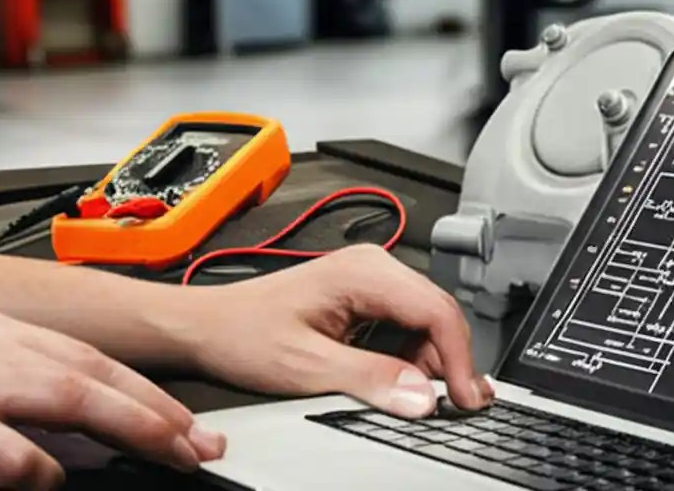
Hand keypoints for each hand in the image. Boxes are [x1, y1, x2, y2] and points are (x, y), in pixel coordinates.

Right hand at [0, 306, 224, 489]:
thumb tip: (96, 418)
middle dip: (154, 410)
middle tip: (196, 444)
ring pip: (69, 397)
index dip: (145, 390)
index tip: (186, 422)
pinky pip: (9, 452)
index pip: (91, 357)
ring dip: (129, 425)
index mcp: (0, 332)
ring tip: (167, 454)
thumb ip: (25, 385)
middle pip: (92, 374)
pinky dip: (41, 470)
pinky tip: (56, 483)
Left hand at [184, 244, 494, 417]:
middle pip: (437, 315)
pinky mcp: (365, 298)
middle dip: (451, 363)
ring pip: (426, 323)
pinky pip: (406, 326)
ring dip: (432, 363)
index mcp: (363, 272)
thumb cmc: (241, 333)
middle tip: (459, 406)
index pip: (435, 310)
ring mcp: (370, 280)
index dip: (459, 358)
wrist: (206, 327)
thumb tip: (421, 395)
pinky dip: (413, 358)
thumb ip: (369, 379)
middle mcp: (372, 268)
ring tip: (428, 399)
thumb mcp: (306, 366)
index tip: (467, 397)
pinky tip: (406, 383)